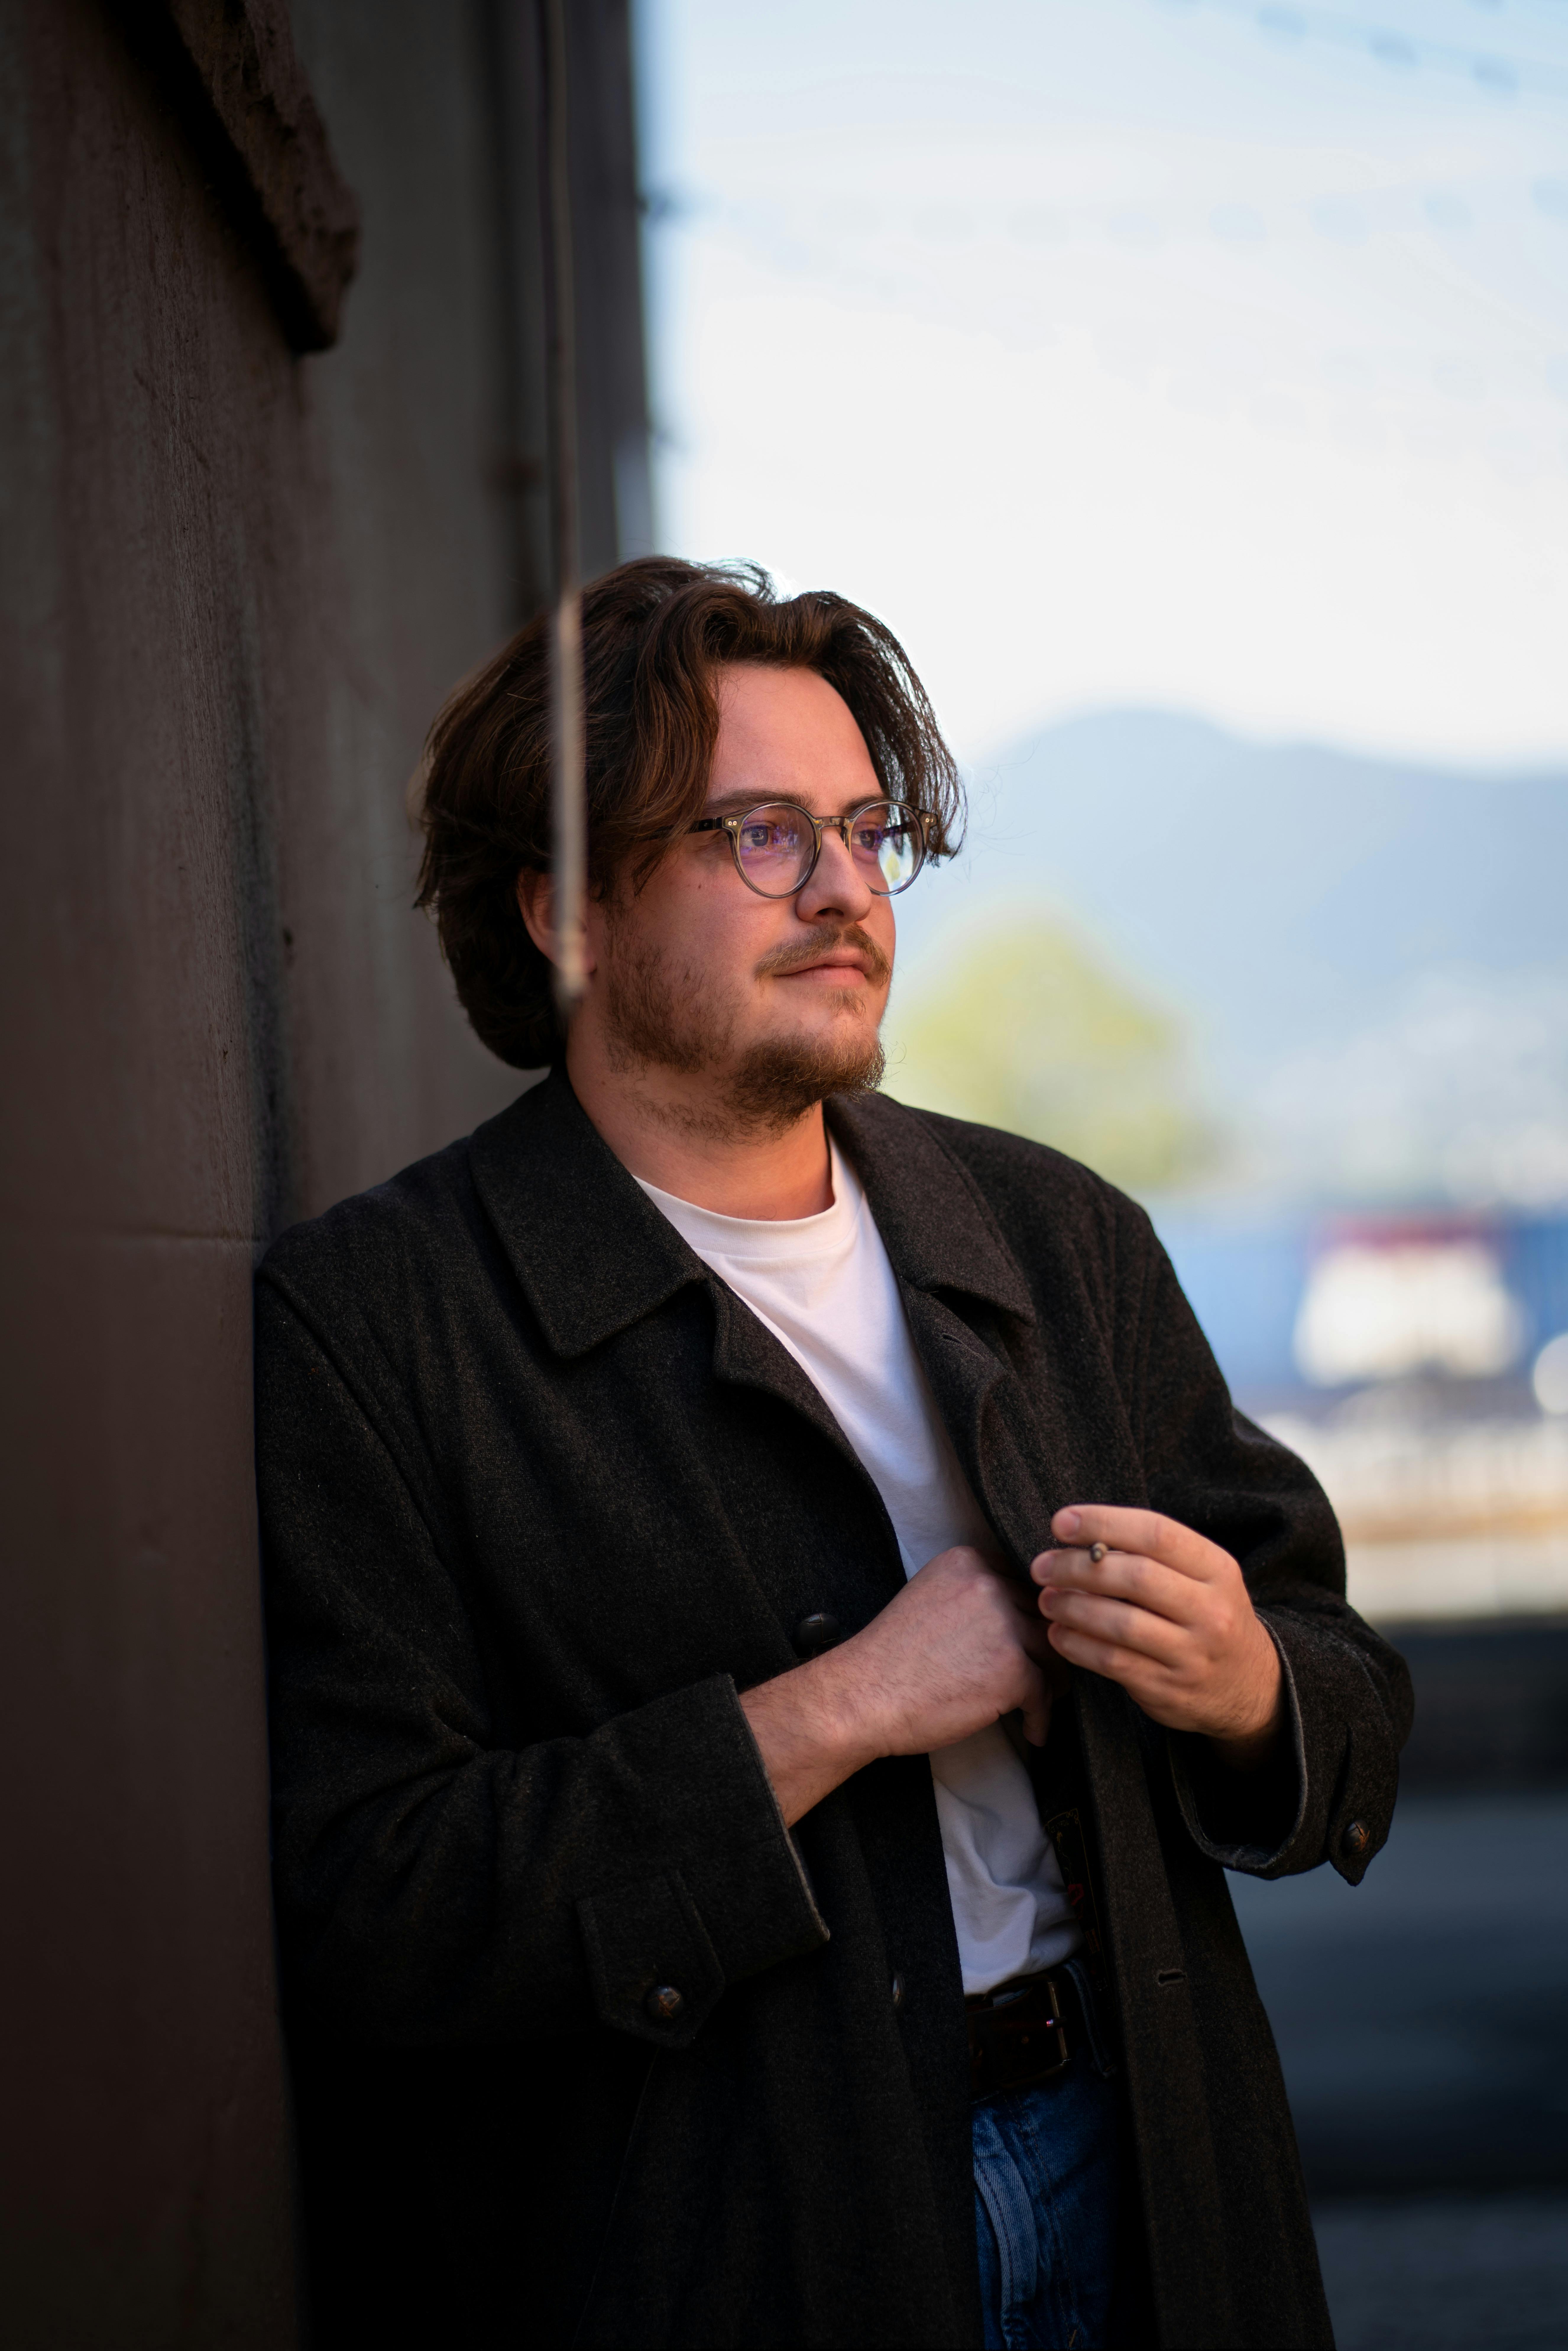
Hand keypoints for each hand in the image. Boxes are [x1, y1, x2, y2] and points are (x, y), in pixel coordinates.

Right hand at [740, 1545, 1058, 1826]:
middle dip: (1042, 1648)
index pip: (1021, 1582)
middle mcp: (990, 1585)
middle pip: (1041, 1615)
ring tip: (1040, 1704)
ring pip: (1051, 1652)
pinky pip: (1044, 1693)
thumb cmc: (890, 1656)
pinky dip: (1041, 1716)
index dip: (1028, 1615)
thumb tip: (1015, 1617)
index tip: (1028, 1640)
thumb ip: (970, 1596)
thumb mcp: (929, 1598)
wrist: (864, 1695)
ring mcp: (1005, 1626)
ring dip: (1050, 1681)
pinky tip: (1032, 1731)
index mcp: (967, 1562)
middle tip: (1044, 1676)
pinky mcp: (1013, 1669)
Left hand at [1030, 1506, 1282, 1769]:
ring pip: (1121, 1624)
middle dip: (1078, 1567)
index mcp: (1217, 1569)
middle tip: (1043, 1566)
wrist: (1250, 1687)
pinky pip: (1114, 1662)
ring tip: (1047, 1599)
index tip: (1061, 1522)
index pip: (1157, 1533)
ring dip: (1073, 1607)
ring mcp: (1192, 1654)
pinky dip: (1078, 1646)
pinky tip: (1058, 1633)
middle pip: (1136, 1577)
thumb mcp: (1201, 1577)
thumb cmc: (1207, 1615)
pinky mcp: (1170, 1689)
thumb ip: (1152, 1556)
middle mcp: (1210, 1610)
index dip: (1104, 1522)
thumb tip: (1081, 1536)